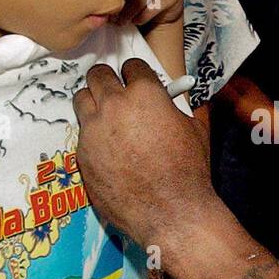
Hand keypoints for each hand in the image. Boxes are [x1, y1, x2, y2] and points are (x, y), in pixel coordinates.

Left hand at [72, 59, 218, 248]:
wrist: (171, 212)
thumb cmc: (188, 172)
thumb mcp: (196, 130)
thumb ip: (184, 107)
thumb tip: (180, 98)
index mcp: (145, 94)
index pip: (131, 66)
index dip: (137, 74)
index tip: (138, 82)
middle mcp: (114, 106)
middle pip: (98, 75)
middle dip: (108, 80)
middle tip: (115, 90)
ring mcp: (93, 130)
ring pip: (82, 99)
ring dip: (93, 102)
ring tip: (106, 115)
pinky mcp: (82, 155)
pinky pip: (82, 134)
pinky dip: (93, 135)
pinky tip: (108, 149)